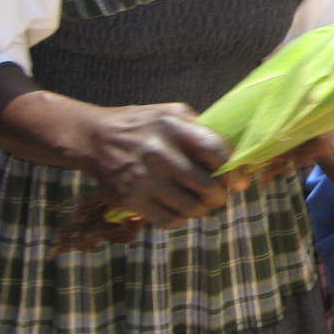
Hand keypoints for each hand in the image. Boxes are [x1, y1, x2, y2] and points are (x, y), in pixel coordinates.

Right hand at [82, 103, 238, 227]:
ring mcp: (143, 178)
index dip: (232, 170)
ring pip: (191, 208)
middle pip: (206, 186)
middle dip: (220, 196)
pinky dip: (180, 218)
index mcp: (172, 126)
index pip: (214, 151)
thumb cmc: (144, 126)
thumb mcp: (172, 113)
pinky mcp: (131, 198)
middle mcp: (158, 152)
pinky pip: (169, 220)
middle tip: (218, 196)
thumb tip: (237, 164)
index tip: (238, 181)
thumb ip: (203, 131)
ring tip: (200, 203)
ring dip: (202, 210)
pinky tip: (178, 209)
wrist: (96, 138)